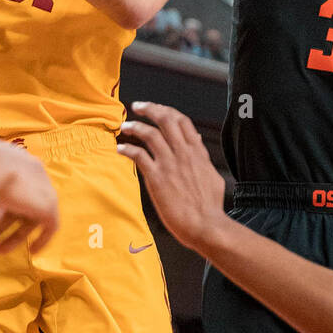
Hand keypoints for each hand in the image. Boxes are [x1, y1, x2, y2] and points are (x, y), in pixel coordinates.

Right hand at [0, 143, 59, 253]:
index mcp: (13, 159)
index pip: (7, 188)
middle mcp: (29, 171)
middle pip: (16, 204)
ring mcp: (41, 186)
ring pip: (28, 216)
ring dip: (13, 235)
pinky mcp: (48, 204)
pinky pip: (51, 225)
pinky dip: (43, 238)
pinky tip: (33, 251)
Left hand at [117, 102, 226, 253]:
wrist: (206, 226)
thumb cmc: (210, 206)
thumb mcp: (212, 175)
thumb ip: (202, 157)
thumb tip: (197, 141)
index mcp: (197, 151)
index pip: (181, 120)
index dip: (166, 110)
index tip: (156, 108)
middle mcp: (183, 153)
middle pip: (165, 119)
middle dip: (149, 108)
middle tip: (137, 106)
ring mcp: (170, 164)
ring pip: (150, 134)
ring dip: (135, 127)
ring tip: (125, 126)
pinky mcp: (157, 178)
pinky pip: (139, 155)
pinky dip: (127, 149)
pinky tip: (120, 149)